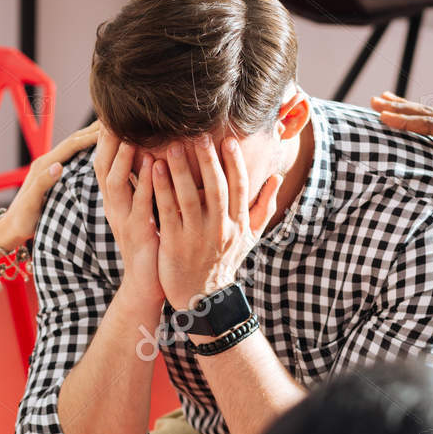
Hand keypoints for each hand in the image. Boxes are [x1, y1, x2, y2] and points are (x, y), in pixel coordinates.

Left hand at [0, 121, 100, 248]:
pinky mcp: (53, 174)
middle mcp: (47, 162)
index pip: (71, 145)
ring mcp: (50, 167)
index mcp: (44, 165)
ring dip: (92, 136)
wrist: (11, 228)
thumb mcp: (31, 202)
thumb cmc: (22, 219)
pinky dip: (88, 149)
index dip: (90, 137)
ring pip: (75, 146)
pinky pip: (74, 156)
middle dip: (94, 130)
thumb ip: (42, 182)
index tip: (110, 131)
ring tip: (111, 131)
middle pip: (74, 140)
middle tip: (116, 121)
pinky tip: (99, 150)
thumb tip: (58, 166)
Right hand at [94, 127, 161, 305]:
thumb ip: (142, 183)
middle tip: (114, 113)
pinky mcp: (138, 233)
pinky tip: (156, 167)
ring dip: (123, 159)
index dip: (106, 137)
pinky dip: (146, 185)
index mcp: (114, 199)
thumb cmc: (150, 242)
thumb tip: (151, 152)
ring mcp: (122, 220)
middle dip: (107, 141)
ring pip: (116, 184)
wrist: (147, 283)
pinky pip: (140, 205)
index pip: (104, 161)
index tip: (113, 111)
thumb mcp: (143, 208)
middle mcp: (113, 206)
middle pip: (102, 166)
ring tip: (131, 136)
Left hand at [152, 135, 281, 314]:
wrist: (202, 299)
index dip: (235, 163)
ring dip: (181, 170)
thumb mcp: (249, 238)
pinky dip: (162, 188)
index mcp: (238, 224)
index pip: (240, 188)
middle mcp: (220, 229)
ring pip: (189, 197)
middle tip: (198, 134)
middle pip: (216, 189)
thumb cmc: (224, 263)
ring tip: (173, 145)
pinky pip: (168, 211)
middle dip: (208, 160)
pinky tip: (155, 169)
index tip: (229, 140)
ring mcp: (196, 237)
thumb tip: (277, 178)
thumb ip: (263, 207)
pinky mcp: (174, 243)